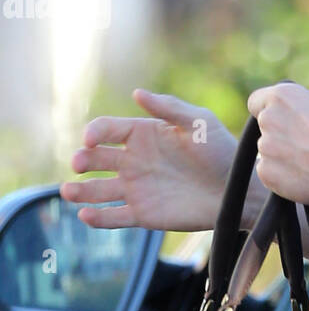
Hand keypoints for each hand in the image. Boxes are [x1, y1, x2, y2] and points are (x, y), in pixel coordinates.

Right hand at [59, 89, 240, 231]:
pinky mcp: (144, 214)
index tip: (90, 139)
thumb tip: (137, 93)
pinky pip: (114, 217)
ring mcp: (137, 188)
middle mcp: (134, 161)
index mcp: (143, 134)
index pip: (107, 130)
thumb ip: (168, 107)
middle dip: (83, 159)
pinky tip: (85, 215)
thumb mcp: (199, 122)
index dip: (94, 132)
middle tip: (79, 164)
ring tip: (68, 192)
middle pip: (96, 159)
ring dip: (79, 191)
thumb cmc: (221, 151)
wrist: (238, 189)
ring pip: (98, 190)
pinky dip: (97, 218)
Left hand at [247, 82, 308, 208]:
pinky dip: (283, 174)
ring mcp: (265, 148)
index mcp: (282, 97)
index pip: (256, 101)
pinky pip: (270, 171)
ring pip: (268, 150)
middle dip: (280, 133)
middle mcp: (269, 119)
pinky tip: (305, 174)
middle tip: (305, 143)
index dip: (268, 109)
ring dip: (282, 154)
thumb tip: (306, 110)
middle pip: (265, 127)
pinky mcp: (266, 173)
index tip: (281, 118)